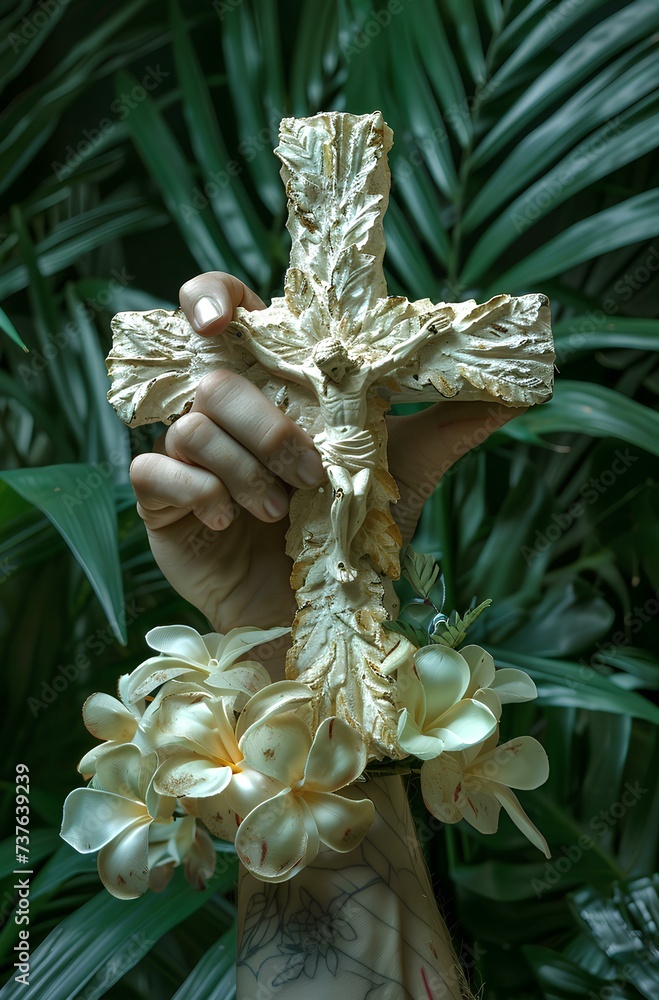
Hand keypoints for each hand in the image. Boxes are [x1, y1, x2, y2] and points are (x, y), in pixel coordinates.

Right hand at [130, 273, 518, 636]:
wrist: (321, 615)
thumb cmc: (355, 536)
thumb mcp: (406, 473)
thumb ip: (449, 425)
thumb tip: (518, 392)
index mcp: (272, 387)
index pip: (223, 312)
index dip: (212, 297)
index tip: (225, 320)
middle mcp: (225, 414)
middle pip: (209, 375)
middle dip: (264, 424)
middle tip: (308, 472)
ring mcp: (190, 457)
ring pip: (189, 426)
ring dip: (245, 468)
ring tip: (281, 512)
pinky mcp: (163, 504)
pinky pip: (153, 472)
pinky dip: (197, 492)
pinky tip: (231, 520)